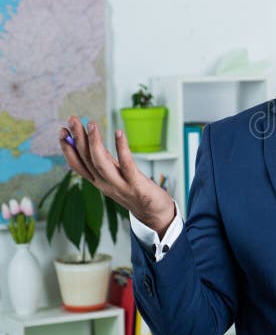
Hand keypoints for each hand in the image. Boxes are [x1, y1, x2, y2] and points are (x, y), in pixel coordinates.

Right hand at [58, 116, 175, 235]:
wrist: (155, 214)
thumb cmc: (136, 191)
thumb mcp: (116, 177)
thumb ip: (104, 162)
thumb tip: (90, 142)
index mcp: (99, 183)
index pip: (78, 165)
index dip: (68, 148)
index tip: (61, 130)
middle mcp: (105, 185)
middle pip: (87, 160)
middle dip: (77, 139)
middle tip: (72, 119)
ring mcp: (120, 186)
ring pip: (101, 163)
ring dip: (94, 143)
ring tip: (91, 124)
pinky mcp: (136, 185)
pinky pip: (127, 165)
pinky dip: (121, 148)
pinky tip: (119, 133)